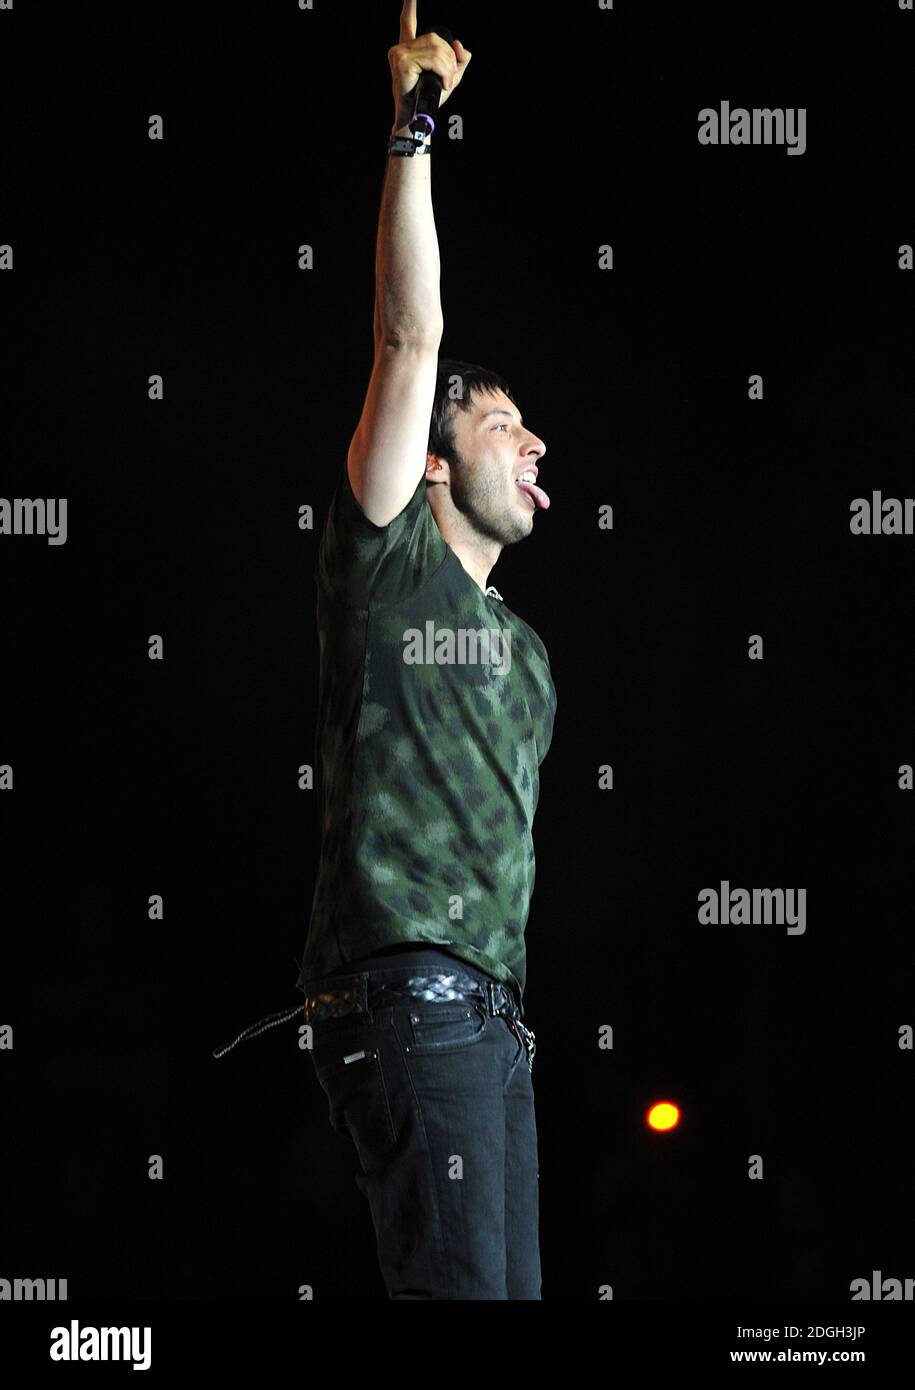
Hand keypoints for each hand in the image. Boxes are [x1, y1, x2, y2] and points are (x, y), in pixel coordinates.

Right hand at [388, 1, 471, 131]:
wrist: (416, 120)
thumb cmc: (428, 100)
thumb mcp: (449, 77)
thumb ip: (458, 60)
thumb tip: (460, 46)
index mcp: (408, 49)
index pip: (408, 23)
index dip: (409, 7)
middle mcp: (400, 48)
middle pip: (436, 40)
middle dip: (450, 59)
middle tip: (450, 78)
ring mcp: (399, 54)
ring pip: (436, 49)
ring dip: (448, 68)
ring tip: (447, 83)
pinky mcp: (402, 62)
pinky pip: (433, 59)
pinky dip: (444, 72)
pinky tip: (443, 84)